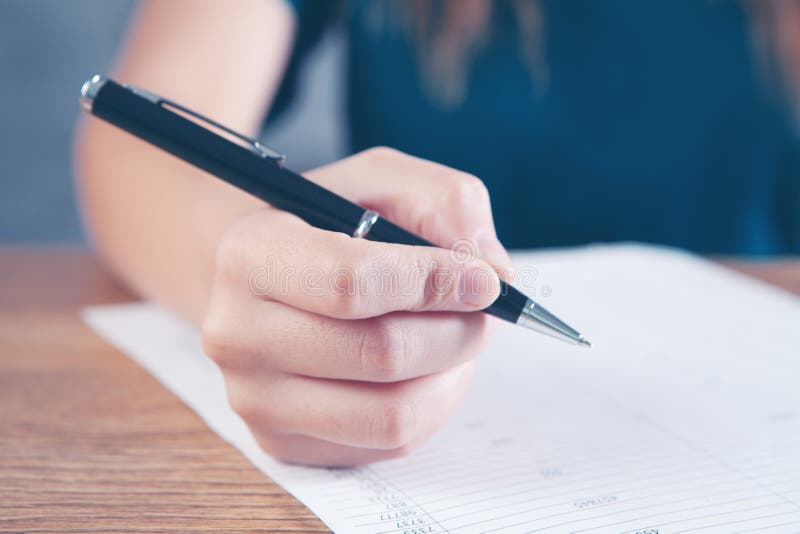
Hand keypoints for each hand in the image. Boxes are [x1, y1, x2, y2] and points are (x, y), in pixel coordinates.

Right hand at [202, 147, 513, 465]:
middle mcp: (237, 333)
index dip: (433, 283)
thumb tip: (492, 269)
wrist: (266, 280)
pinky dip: (430, 407)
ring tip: (456, 339)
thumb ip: (444, 202)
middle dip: (458, 331)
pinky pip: (388, 443)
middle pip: (382, 353)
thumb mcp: (382, 180)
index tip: (485, 280)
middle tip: (484, 311)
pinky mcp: (281, 442)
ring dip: (451, 375)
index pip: (352, 283)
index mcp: (251, 254)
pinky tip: (426, 370)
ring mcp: (254, 398)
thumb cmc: (329, 226)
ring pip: (392, 413)